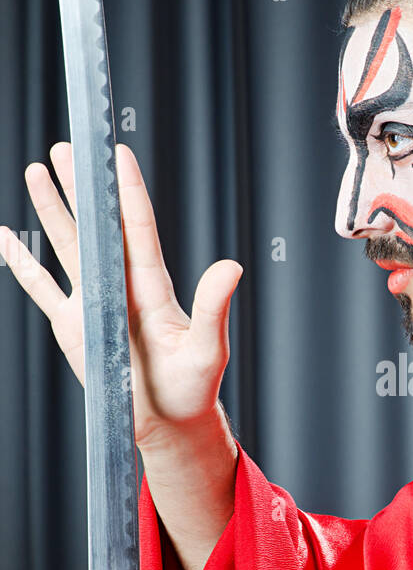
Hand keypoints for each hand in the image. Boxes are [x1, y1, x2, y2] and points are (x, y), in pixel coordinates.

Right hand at [0, 142, 242, 449]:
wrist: (167, 422)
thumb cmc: (193, 388)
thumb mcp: (208, 348)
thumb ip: (214, 308)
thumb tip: (232, 267)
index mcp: (151, 284)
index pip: (137, 225)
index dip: (126, 189)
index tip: (116, 152)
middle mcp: (120, 284)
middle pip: (96, 224)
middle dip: (80, 184)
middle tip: (67, 146)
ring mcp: (94, 301)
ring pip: (67, 244)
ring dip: (52, 208)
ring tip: (37, 169)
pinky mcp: (72, 324)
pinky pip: (41, 286)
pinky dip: (23, 262)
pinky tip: (7, 236)